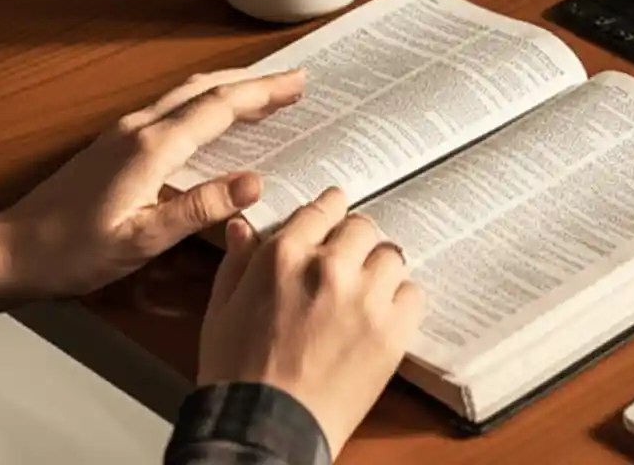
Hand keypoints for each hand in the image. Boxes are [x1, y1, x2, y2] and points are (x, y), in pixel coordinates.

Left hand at [0, 68, 305, 316]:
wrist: (12, 251)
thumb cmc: (73, 253)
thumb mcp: (142, 240)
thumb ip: (199, 209)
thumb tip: (254, 184)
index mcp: (151, 148)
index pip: (219, 108)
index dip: (263, 93)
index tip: (298, 83)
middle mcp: (139, 130)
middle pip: (205, 89)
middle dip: (253, 82)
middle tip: (295, 81)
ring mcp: (125, 132)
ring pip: (187, 94)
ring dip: (230, 87)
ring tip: (265, 93)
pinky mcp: (116, 143)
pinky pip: (172, 108)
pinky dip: (205, 102)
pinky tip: (215, 118)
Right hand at [198, 188, 423, 457]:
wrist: (266, 426)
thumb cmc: (237, 372)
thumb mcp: (221, 309)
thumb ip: (238, 261)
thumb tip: (243, 225)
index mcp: (285, 254)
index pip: (324, 207)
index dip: (332, 209)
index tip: (336, 212)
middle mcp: (329, 266)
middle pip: (362, 228)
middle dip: (353, 242)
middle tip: (347, 264)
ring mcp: (366, 296)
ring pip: (391, 256)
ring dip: (379, 270)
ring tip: (364, 293)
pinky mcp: (393, 329)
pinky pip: (413, 294)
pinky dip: (401, 302)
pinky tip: (381, 318)